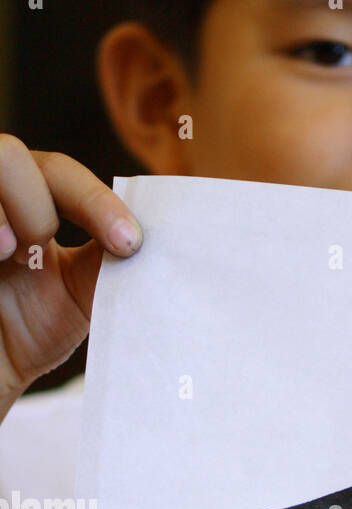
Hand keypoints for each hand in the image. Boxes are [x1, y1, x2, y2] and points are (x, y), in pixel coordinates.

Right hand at [0, 134, 141, 406]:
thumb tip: (160, 238)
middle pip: (8, 154)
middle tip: (39, 250)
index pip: (56, 173)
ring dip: (5, 211)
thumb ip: (109, 263)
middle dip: (36, 202)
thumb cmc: (21, 336)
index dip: (95, 200)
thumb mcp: (78, 299)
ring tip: (5, 256)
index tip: (129, 244)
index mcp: (22, 203)